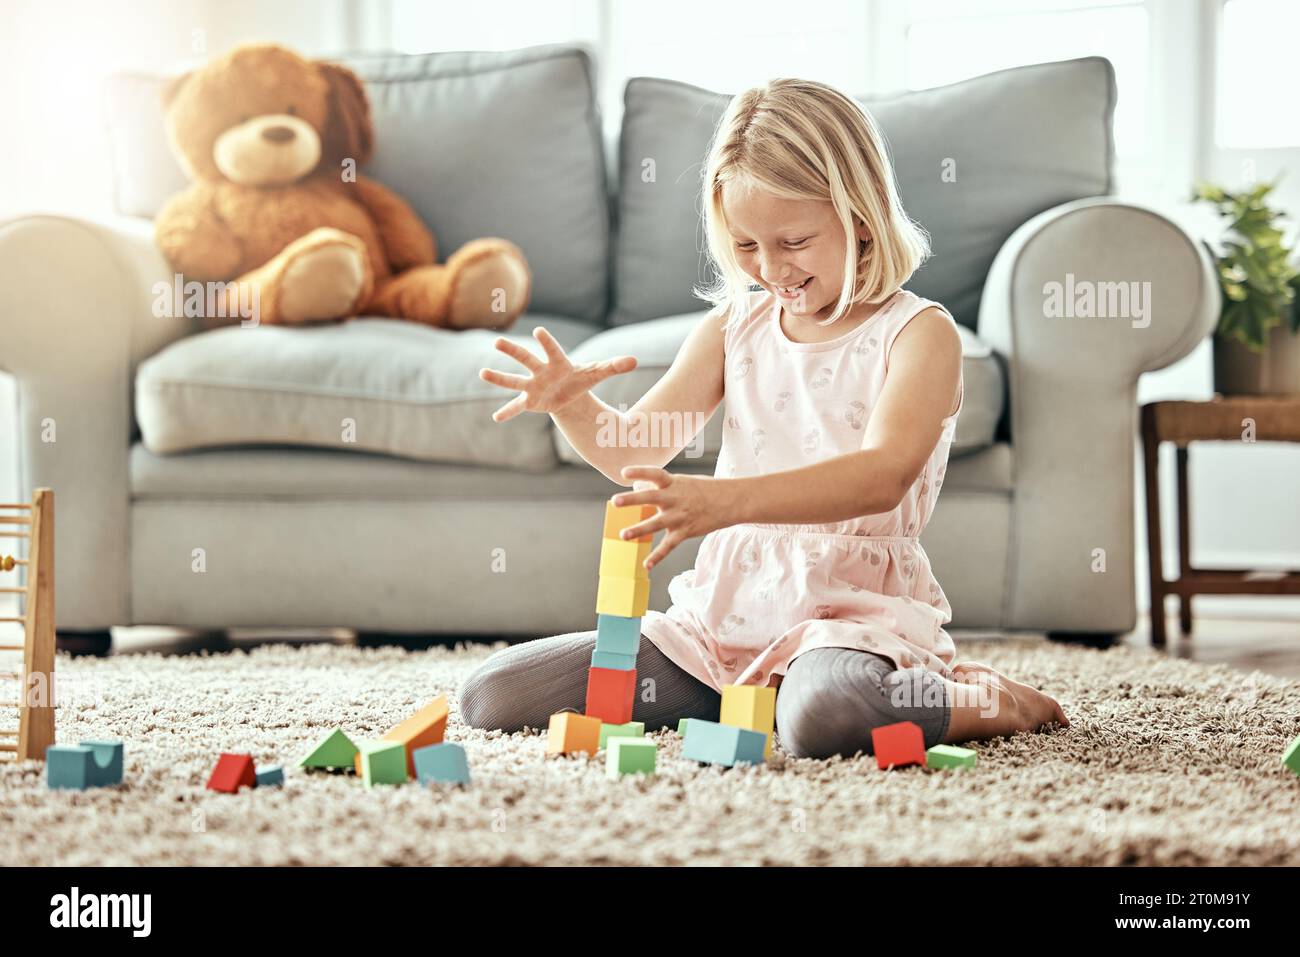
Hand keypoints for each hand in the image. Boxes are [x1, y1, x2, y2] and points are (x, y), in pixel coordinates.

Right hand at [479, 326, 636, 421]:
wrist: (569, 394)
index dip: (546, 341)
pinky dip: (508, 412)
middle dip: (513, 351)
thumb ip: (614, 366)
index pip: (552, 349)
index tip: (538, 331)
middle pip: (526, 359)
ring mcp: (533, 385)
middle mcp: (541, 371)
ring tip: (482, 373)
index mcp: (558, 362)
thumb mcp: (597, 374)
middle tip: (497, 342)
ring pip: (514, 380)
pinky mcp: (530, 400)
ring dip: (499, 378)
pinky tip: (496, 417)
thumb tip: (635, 361)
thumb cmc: (581, 379)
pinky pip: (517, 406)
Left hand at [612, 466, 734, 570]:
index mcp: (673, 483)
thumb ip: (659, 485)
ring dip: (638, 530)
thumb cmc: (703, 489)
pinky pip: (668, 546)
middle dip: (632, 500)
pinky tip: (646, 565)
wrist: (730, 502)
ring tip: (623, 535)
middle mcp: (674, 498)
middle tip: (615, 501)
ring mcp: (679, 516)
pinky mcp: (685, 532)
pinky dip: (657, 556)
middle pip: (650, 497)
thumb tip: (635, 488)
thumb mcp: (682, 482)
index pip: (655, 474)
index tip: (624, 473)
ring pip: (655, 524)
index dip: (640, 472)